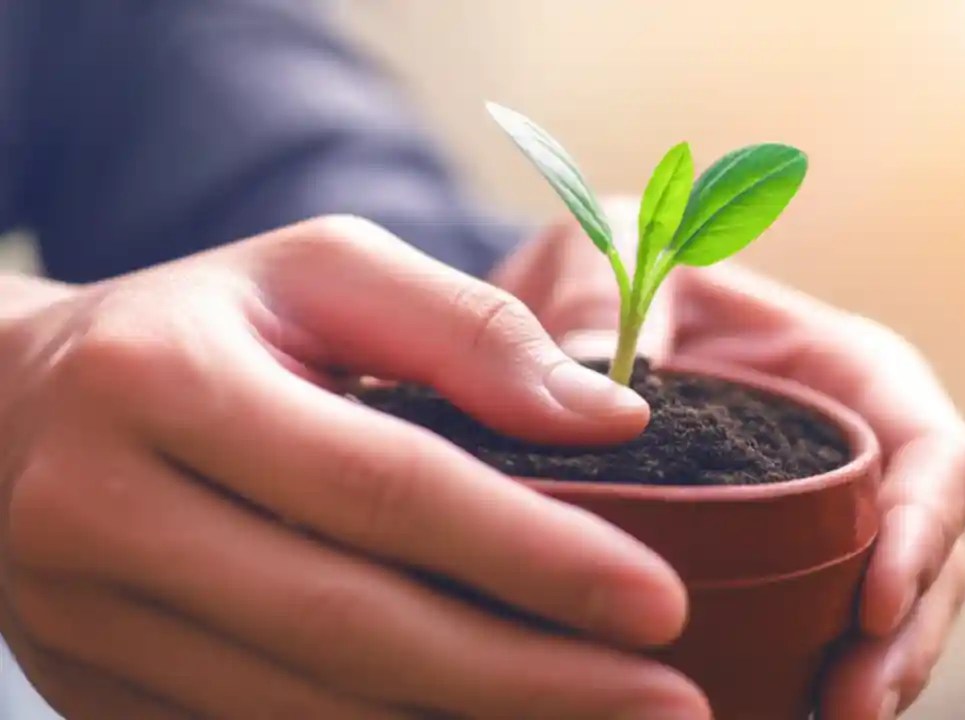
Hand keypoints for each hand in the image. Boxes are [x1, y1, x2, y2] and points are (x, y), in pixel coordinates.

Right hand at [0, 216, 710, 718]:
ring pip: (309, 714)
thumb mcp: (324, 272)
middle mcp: (104, 513)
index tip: (660, 602)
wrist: (14, 410)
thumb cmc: (203, 323)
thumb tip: (612, 420)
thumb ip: (467, 329)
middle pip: (353, 627)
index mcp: (165, 381)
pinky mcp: (98, 698)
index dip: (533, 554)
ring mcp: (88, 627)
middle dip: (529, 682)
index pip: (383, 488)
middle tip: (670, 706)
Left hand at [495, 209, 964, 719]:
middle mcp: (860, 456)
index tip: (875, 602)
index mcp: (855, 376)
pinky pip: (819, 630)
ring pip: (889, 613)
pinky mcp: (780, 568)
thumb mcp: (624, 260)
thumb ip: (618, 303)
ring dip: (875, 676)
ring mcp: (826, 520)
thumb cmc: (626, 272)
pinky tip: (779, 714)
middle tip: (854, 704)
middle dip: (907, 636)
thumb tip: (606, 398)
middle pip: (932, 557)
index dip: (924, 530)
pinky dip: (812, 681)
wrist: (583, 316)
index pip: (936, 455)